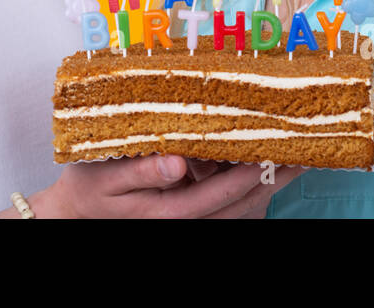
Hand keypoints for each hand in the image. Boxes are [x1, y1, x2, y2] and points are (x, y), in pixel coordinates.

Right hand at [27, 155, 300, 217]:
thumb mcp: (105, 176)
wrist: (72, 213)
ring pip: (239, 208)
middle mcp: (184, 219)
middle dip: (272, 181)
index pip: (221, 195)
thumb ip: (141, 172)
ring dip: (266, 184)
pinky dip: (246, 187)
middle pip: (241, 206)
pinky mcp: (185, 211)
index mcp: (169, 211)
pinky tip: (256, 165)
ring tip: (290, 158)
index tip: (274, 154)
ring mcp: (187, 217)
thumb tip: (178, 163)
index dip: (251, 175)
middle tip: (301, 154)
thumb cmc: (87, 190)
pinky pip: (225, 205)